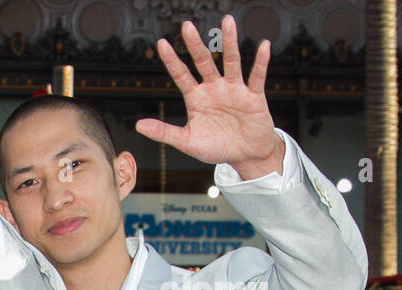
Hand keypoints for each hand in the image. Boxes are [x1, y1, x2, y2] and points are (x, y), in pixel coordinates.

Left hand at [135, 15, 283, 179]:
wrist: (245, 155)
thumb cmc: (216, 147)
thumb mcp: (187, 142)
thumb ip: (164, 132)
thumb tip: (138, 125)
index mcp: (196, 98)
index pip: (181, 75)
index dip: (172, 60)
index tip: (161, 43)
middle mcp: (214, 89)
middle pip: (204, 62)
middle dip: (195, 45)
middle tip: (186, 26)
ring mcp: (234, 89)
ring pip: (231, 61)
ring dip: (229, 42)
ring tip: (226, 22)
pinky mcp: (253, 96)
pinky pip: (257, 76)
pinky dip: (261, 62)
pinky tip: (263, 45)